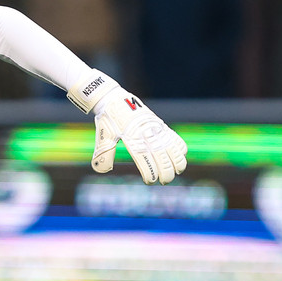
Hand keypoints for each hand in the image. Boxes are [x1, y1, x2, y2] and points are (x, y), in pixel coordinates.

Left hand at [68, 71, 186, 184]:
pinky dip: (180, 147)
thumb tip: (101, 170)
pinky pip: (174, 136)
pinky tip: (180, 157)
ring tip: (178, 172)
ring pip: (172, 147)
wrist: (114, 99)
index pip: (144, 159)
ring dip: (178, 161)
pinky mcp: (159, 124)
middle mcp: (145, 133)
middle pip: (162, 156)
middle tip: (165, 181)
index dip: (150, 173)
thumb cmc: (108, 120)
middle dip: (167, 172)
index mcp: (131, 137)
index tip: (150, 182)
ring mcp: (155, 128)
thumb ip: (104, 154)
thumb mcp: (104, 136)